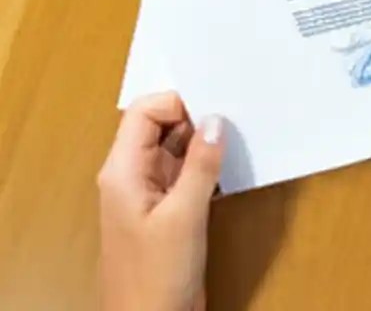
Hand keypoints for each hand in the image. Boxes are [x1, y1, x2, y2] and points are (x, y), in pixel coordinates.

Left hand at [98, 92, 223, 310]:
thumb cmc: (158, 273)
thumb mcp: (184, 216)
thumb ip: (201, 165)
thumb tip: (216, 120)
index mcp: (123, 171)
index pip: (144, 113)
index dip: (178, 103)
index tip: (218, 106)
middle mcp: (132, 175)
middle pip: (160, 127)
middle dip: (197, 118)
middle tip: (238, 117)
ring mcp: (150, 193)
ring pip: (176, 150)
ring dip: (206, 144)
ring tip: (242, 137)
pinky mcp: (168, 210)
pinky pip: (186, 173)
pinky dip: (209, 166)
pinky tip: (234, 167)